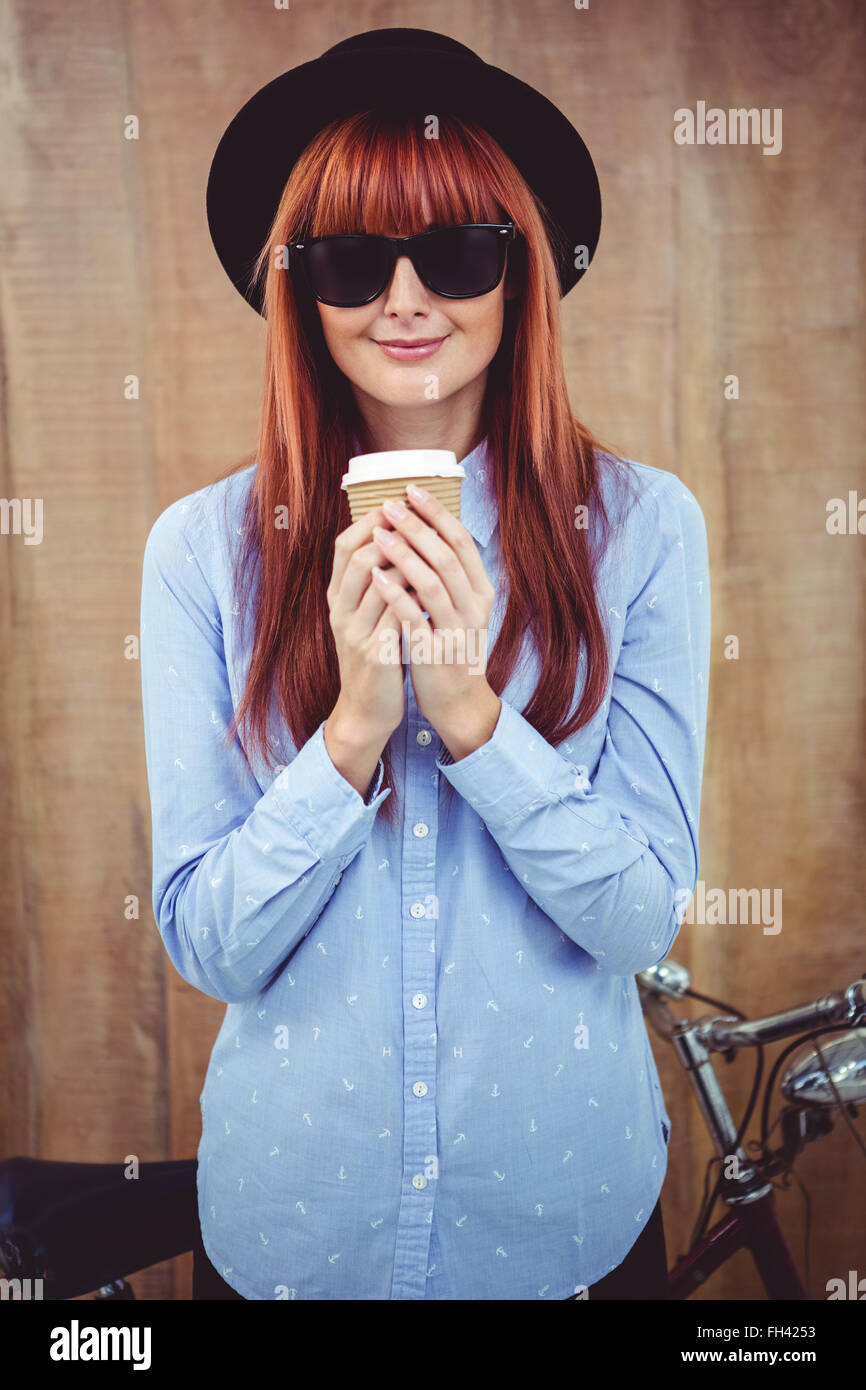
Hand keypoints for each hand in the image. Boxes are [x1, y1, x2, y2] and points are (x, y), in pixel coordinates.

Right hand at [327, 503, 413, 738]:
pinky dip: (417, 595)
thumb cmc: (375, 656)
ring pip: (378, 581)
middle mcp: (340, 612)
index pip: (343, 545)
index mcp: (336, 599)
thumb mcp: (367, 617)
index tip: (399, 502)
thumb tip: (401, 541)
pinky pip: (397, 614)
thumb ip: (375, 584)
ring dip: (408, 558)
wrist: (367, 710)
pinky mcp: (375, 653)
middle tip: (419, 515)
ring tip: (433, 541)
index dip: (370, 520)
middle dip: (391, 532)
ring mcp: (355, 633)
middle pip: (358, 556)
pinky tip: (438, 584)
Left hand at [370, 487, 498, 743]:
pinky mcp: (435, 652)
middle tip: (391, 504)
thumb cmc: (452, 648)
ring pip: (432, 583)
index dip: (438, 513)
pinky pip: (414, 617)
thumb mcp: (461, 609)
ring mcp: (456, 631)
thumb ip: (450, 575)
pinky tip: (376, 577)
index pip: (462, 542)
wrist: (458, 702)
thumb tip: (428, 528)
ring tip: (380, 533)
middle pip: (447, 556)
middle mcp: (474, 607)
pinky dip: (395, 594)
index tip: (413, 490)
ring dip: (404, 554)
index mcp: (481, 592)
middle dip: (417, 526)